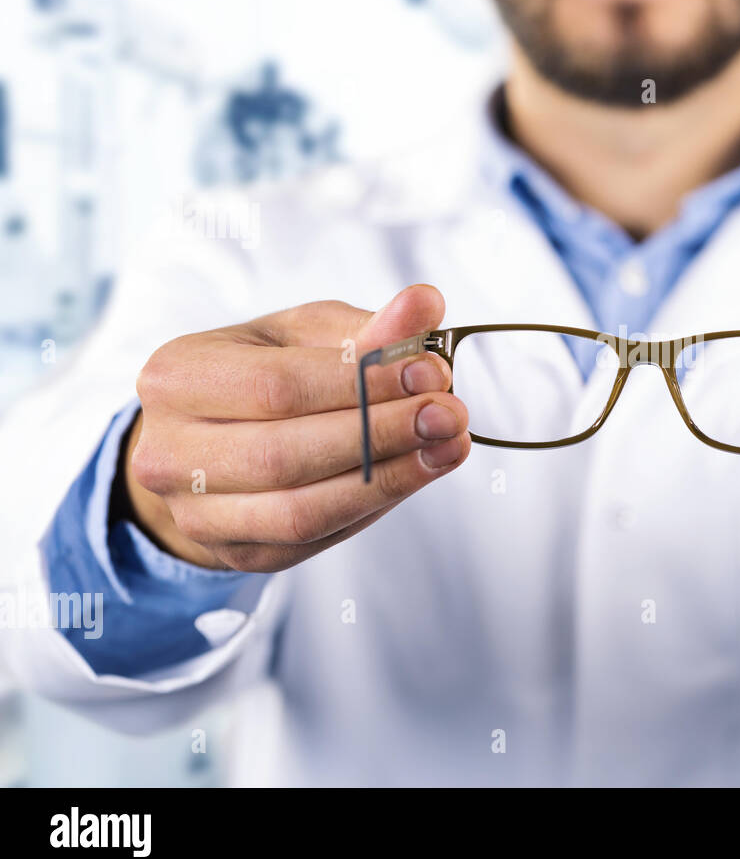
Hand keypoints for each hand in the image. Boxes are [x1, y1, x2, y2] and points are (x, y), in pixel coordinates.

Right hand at [123, 284, 469, 571]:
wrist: (209, 444)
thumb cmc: (261, 374)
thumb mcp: (303, 335)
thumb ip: (365, 325)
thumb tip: (426, 304)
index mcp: (177, 377)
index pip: (278, 387)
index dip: (360, 383)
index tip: (431, 372)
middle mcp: (170, 453)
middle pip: (286, 454)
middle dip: (380, 434)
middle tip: (450, 413)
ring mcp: (197, 514)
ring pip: (301, 511)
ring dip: (388, 478)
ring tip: (449, 446)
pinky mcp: (238, 553)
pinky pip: (315, 539)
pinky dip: (375, 506)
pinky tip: (419, 472)